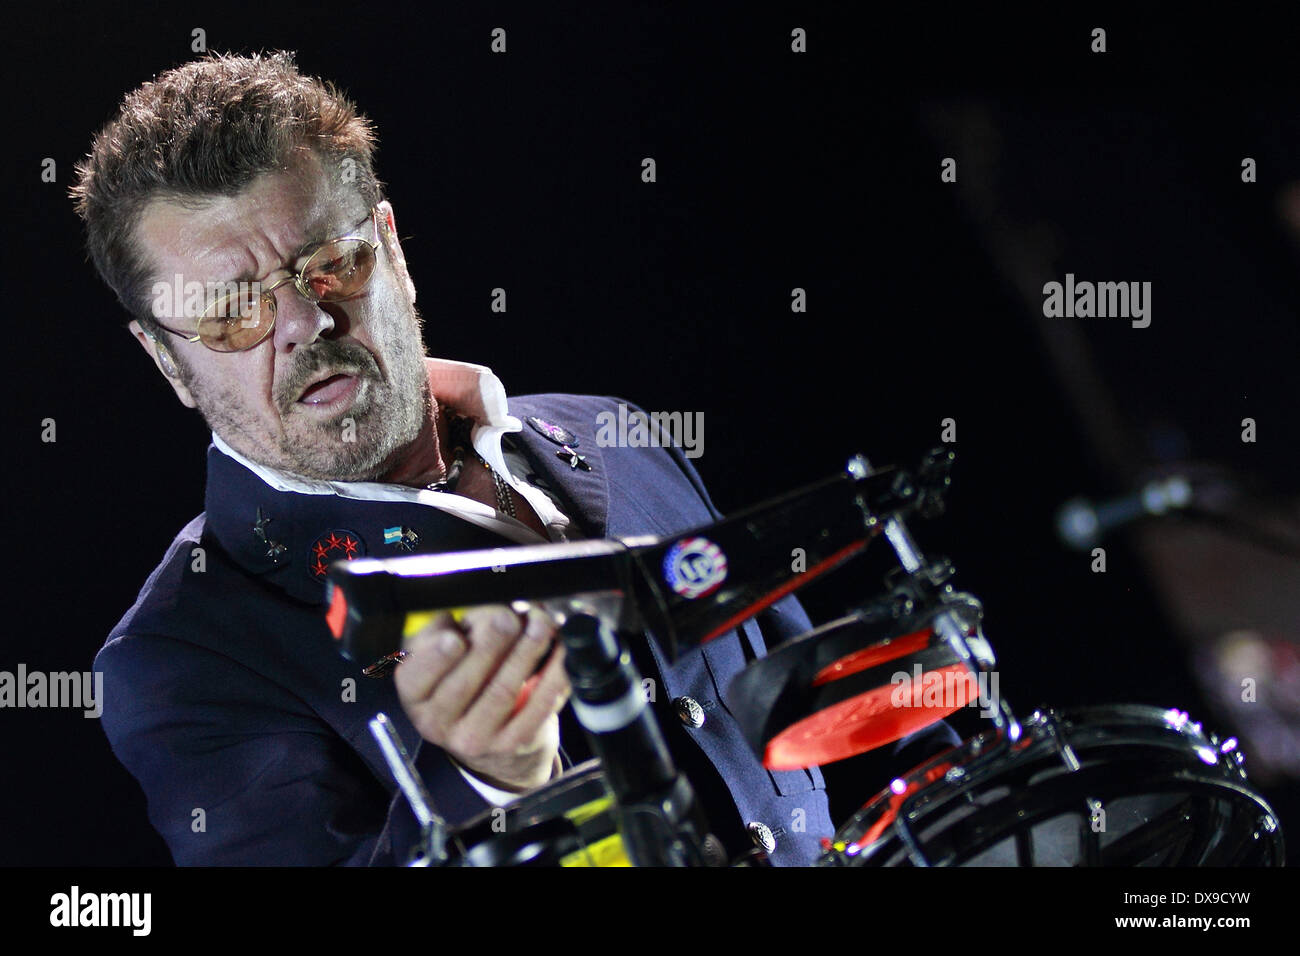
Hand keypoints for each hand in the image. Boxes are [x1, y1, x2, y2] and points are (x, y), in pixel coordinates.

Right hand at [394, 604, 568, 792]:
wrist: (489, 739)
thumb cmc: (464, 682)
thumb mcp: (442, 656)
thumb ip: (446, 630)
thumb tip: (475, 609)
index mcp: (416, 695)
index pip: (415, 677)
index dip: (436, 657)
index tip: (456, 638)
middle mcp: (439, 722)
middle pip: (463, 684)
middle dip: (490, 643)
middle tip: (509, 617)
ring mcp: (476, 738)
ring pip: (502, 691)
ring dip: (525, 651)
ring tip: (540, 625)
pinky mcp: (512, 743)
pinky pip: (537, 708)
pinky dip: (552, 676)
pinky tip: (560, 653)